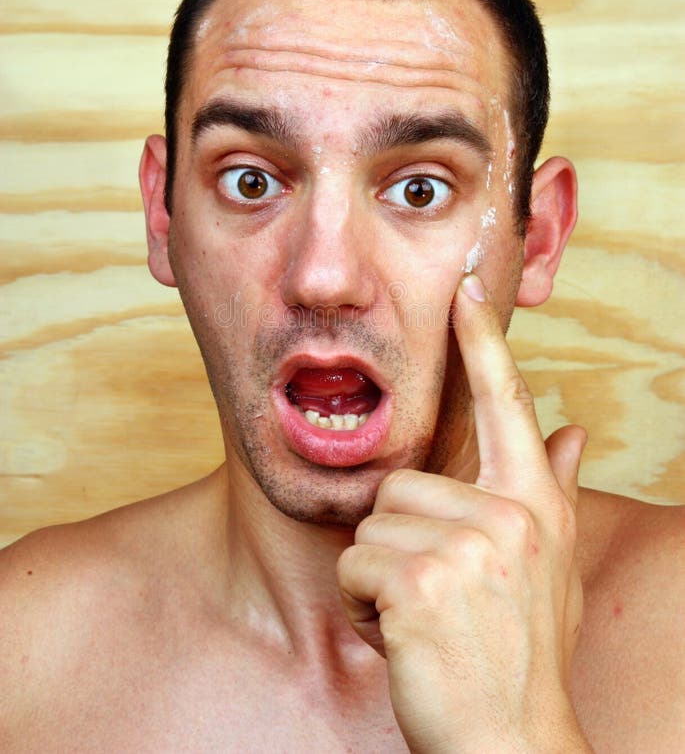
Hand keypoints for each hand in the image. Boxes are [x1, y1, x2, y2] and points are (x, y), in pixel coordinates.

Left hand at [337, 273, 590, 751]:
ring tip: (421, 620)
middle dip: (399, 541)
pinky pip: (355, 564)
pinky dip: (362, 605)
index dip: (482, 341)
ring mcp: (467, 546)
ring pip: (372, 524)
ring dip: (379, 577)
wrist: (510, 742)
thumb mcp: (550, 568)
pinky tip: (401, 637)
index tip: (466, 288)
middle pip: (401, 484)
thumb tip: (572, 431)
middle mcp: (508, 515)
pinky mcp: (419, 581)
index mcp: (534, 504)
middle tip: (433, 597)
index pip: (504, 403)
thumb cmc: (519, 651)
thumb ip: (557, 491)